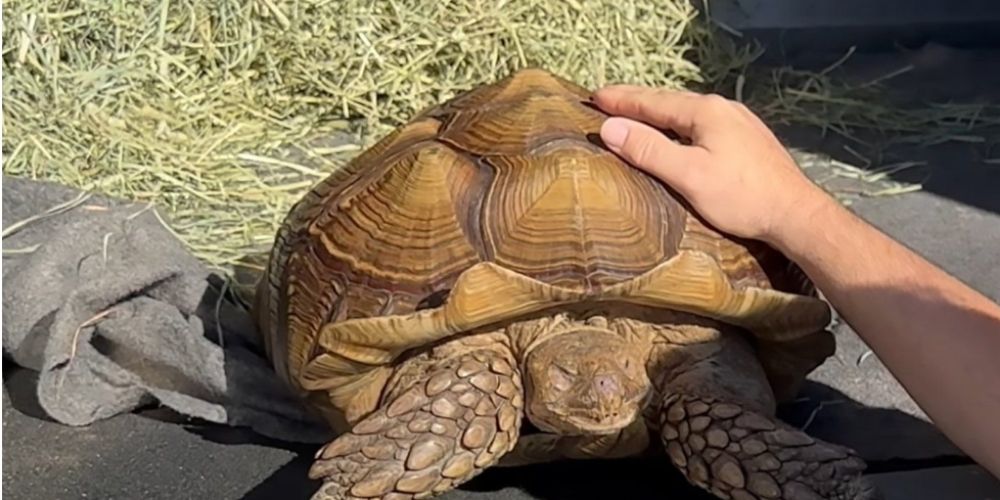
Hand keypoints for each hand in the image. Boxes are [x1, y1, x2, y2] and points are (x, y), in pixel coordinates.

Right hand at [591, 85, 831, 244]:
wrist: (796, 214)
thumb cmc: (741, 198)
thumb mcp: (688, 175)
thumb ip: (648, 150)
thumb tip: (611, 128)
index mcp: (705, 112)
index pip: (652, 101)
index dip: (621, 100)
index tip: (595, 97)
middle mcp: (722, 108)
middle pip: (669, 102)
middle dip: (637, 102)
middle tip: (608, 100)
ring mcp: (737, 122)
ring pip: (686, 112)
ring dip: (657, 113)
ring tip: (635, 115)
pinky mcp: (746, 139)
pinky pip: (701, 124)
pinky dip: (678, 125)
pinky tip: (676, 134)